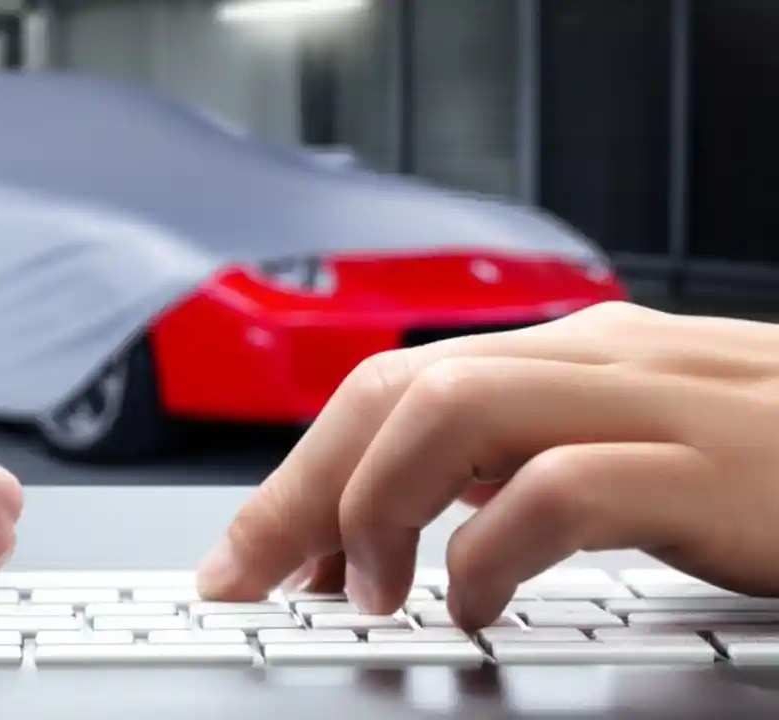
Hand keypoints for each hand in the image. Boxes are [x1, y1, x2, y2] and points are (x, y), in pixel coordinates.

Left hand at [196, 301, 778, 628]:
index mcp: (561, 357)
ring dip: (378, 507)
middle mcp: (591, 360)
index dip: (299, 469)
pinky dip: (490, 553)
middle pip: (394, 391)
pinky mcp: (707, 467)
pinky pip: (560, 491)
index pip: (387, 388)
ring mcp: (650, 404)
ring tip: (362, 594)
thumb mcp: (620, 451)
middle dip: (301, 488)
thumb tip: (406, 518)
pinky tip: (476, 607)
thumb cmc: (764, 466)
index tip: (248, 550)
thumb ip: (516, 466)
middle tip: (253, 578)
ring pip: (454, 411)